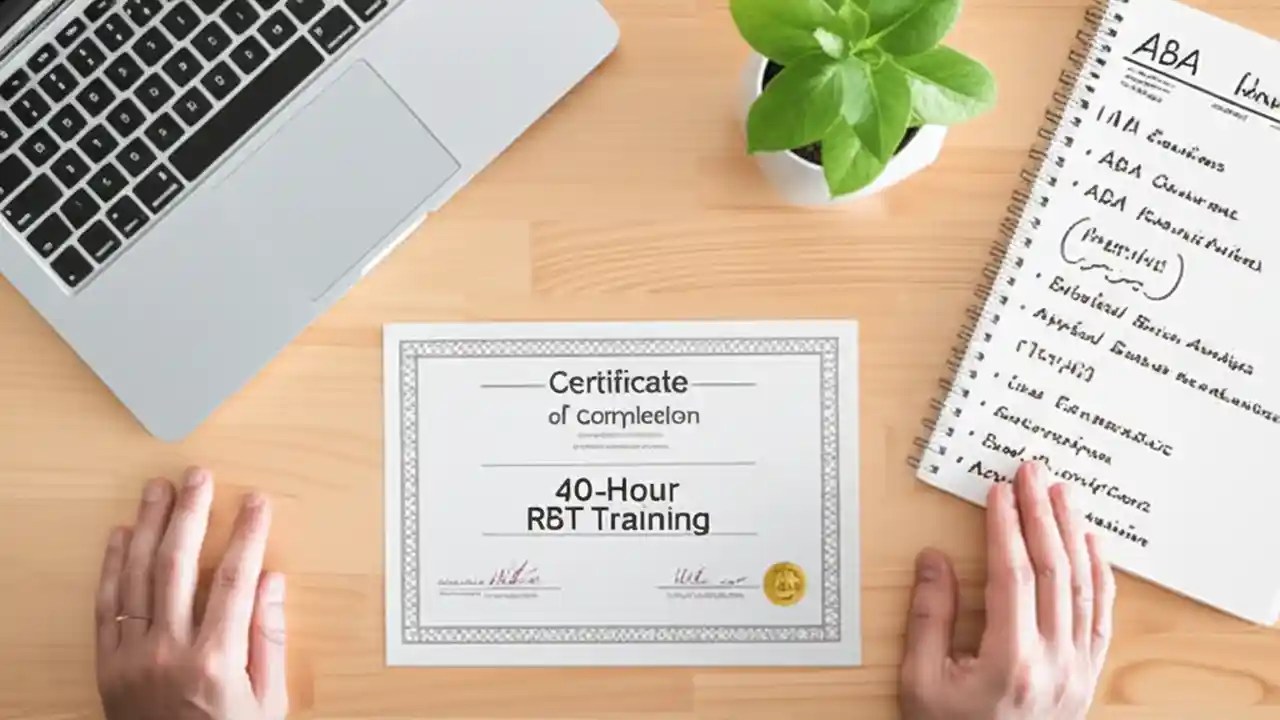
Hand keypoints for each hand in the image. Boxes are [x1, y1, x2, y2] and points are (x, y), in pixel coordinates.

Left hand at [96, 468, 287, 719]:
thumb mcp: (268, 701)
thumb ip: (269, 639)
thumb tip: (271, 581)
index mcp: (216, 660)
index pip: (235, 578)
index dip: (247, 534)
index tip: (255, 502)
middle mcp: (168, 652)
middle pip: (178, 565)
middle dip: (191, 514)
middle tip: (198, 478)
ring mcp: (132, 657)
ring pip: (138, 576)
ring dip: (149, 527)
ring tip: (159, 491)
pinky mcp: (108, 666)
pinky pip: (107, 605)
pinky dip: (113, 566)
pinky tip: (122, 535)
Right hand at [900, 461, 1115, 718]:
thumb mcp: (920, 682)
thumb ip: (928, 618)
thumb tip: (934, 560)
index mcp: (1011, 663)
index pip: (1014, 576)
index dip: (1006, 528)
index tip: (999, 492)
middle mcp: (1054, 664)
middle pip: (1055, 572)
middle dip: (1041, 515)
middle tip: (1032, 473)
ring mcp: (1077, 670)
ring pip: (1084, 588)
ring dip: (1072, 534)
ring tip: (1062, 494)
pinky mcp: (1086, 676)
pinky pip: (1101, 616)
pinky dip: (1100, 575)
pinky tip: (1091, 544)